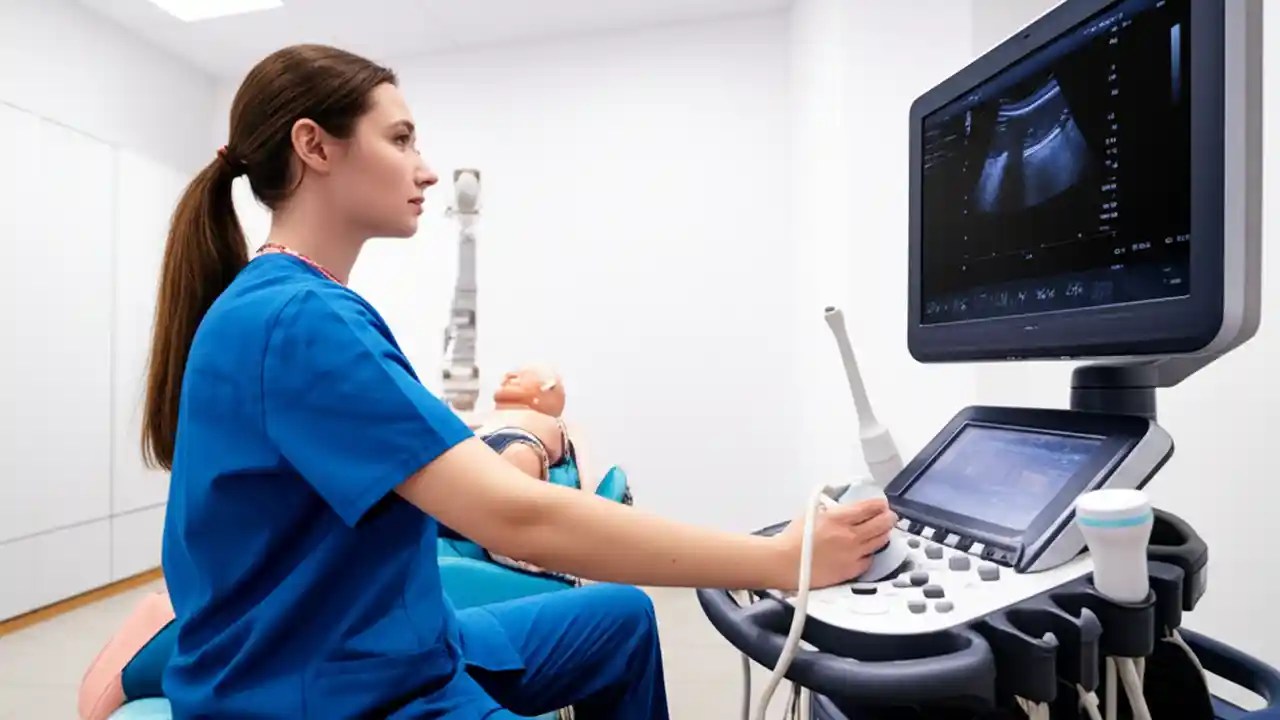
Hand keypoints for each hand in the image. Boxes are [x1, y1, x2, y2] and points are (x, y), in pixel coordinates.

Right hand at [771, 497, 896, 590]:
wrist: (784, 562)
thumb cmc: (793, 539)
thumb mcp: (811, 513)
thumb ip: (829, 510)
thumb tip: (840, 508)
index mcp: (838, 518)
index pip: (869, 507)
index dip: (879, 504)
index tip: (882, 504)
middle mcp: (849, 535)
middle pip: (881, 524)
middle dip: (888, 518)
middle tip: (889, 516)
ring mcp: (852, 554)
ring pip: (879, 541)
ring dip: (884, 534)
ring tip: (884, 531)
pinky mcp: (851, 570)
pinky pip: (869, 560)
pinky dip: (871, 554)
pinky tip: (869, 551)